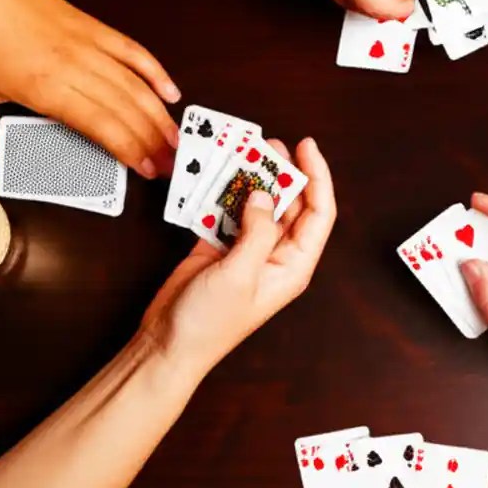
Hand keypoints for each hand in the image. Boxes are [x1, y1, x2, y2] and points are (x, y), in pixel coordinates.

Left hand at [0, 0, 179, 188]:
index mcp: (46, 88)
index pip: (102, 125)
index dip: (130, 149)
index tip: (146, 170)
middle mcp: (74, 67)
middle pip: (127, 109)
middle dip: (153, 141)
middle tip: (170, 166)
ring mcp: (89, 46)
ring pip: (136, 85)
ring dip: (159, 115)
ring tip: (175, 141)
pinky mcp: (94, 29)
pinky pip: (134, 52)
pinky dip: (156, 73)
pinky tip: (171, 93)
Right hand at [137, 139, 335, 373]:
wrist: (168, 344)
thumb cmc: (210, 323)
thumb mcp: (240, 275)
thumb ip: (256, 232)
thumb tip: (263, 193)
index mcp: (293, 265)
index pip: (319, 213)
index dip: (318, 177)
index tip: (306, 145)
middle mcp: (275, 254)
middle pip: (289, 203)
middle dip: (281, 171)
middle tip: (266, 143)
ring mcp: (246, 249)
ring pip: (257, 203)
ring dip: (250, 178)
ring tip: (241, 150)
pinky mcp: (218, 246)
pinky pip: (226, 210)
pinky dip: (221, 191)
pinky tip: (215, 172)